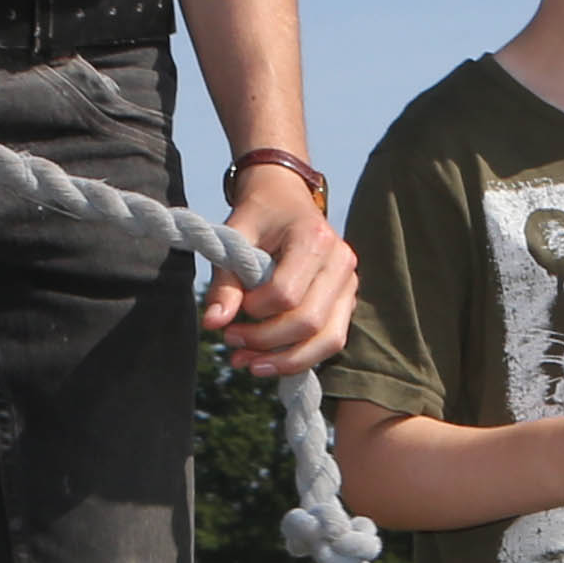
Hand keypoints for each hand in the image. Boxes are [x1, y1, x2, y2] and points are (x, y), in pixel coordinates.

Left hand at [203, 175, 356, 375]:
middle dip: (266, 341)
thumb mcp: (234, 237)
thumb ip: (224, 280)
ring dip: (285, 360)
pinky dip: (300, 357)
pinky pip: (331, 339)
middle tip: (231, 341)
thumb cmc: (258, 215)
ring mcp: (349, 283)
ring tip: (247, 364)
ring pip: (328, 339)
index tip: (234, 307)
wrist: (286, 198)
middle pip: (309, 322)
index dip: (255, 310)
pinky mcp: (347, 301)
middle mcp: (341, 262)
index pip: (286, 293)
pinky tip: (268, 361)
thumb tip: (213, 324)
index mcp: (314, 238)